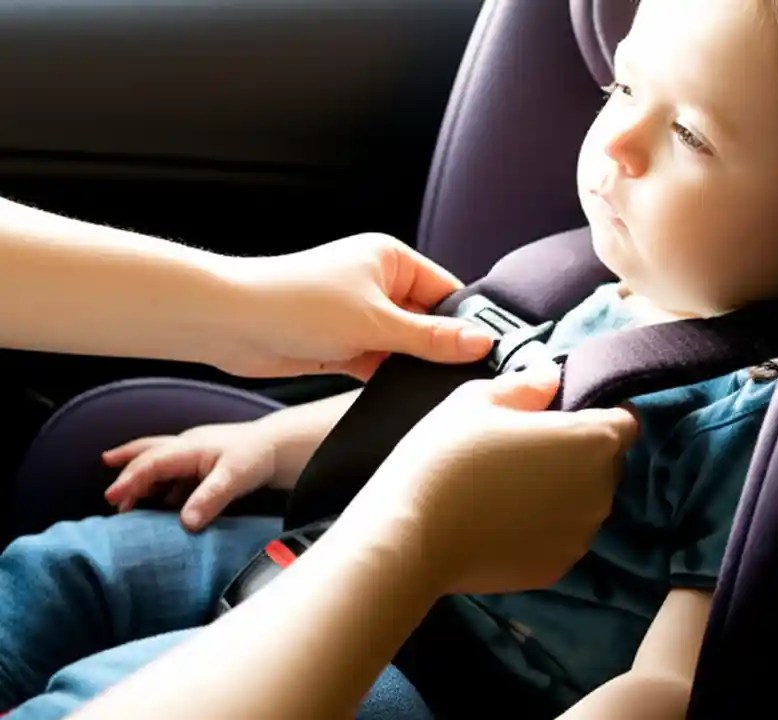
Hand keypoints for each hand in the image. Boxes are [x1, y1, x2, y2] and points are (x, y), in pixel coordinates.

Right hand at [102, 421, 279, 531]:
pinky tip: (165, 504)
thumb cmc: (258, 456)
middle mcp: (188, 447)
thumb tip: (185, 524)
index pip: (152, 463)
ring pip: (161, 463)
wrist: (283, 445)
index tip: (112, 498)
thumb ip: (209, 499)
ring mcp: (197, 454)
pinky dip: (165, 487)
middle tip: (108, 492)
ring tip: (126, 498)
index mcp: (189, 447)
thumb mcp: (234, 478)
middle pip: (148, 454)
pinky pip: (178, 474)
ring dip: (143, 479)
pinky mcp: (207, 465)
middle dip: (126, 469)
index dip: (130, 480)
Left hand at [213, 233, 495, 379]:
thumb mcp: (377, 323)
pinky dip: (387, 377)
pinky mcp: (341, 344)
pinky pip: (378, 362)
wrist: (230, 323)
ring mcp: (358, 315)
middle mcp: (377, 283)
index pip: (447, 291)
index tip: (487, 355)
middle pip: (427, 321)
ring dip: (410, 365)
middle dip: (438, 349)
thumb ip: (432, 339)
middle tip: (461, 380)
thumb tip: (482, 343)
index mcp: (391, 259)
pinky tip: (400, 393)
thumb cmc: (296, 303)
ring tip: (427, 388)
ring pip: (403, 346)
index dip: (466, 323)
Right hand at [340, 364, 640, 594]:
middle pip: (607, 463)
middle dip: (580, 452)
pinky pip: (562, 536)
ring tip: (512, 487)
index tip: (564, 413)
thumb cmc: (447, 456)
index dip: (601, 412)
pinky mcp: (558, 569)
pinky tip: (504, 520)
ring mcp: (581, 536)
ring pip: (585, 502)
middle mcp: (601, 492)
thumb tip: (551, 376)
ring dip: (564, 491)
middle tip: (529, 448)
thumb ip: (527, 386)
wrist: (411, 536)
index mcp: (592, 442)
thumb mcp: (478, 401)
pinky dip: (545, 527)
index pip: (626, 420)